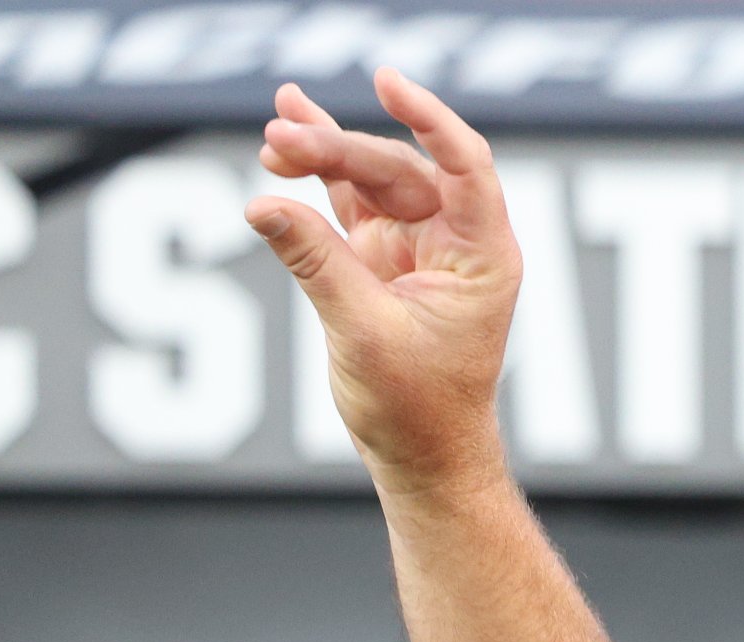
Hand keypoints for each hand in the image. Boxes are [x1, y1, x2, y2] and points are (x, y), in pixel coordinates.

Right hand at [246, 69, 520, 487]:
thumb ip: (317, 262)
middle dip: (338, 148)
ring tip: (271, 140)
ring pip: (369, 178)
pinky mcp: (381, 256)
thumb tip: (262, 203)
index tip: (388, 84)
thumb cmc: (416, 407)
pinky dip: (318, 171)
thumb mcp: (362, 332)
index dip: (430, 120)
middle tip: (277, 141)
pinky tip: (286, 130)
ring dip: (320, 155)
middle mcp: (456, 242)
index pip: (466, 167)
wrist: (422, 456)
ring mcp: (417, 245)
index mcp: (481, 257)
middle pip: (398, 169)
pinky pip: (349, 198)